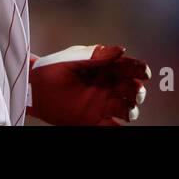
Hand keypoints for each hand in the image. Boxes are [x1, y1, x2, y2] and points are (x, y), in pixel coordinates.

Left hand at [28, 45, 150, 125]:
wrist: (33, 89)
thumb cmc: (51, 69)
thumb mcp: (73, 59)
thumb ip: (96, 56)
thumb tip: (121, 50)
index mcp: (103, 68)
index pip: (127, 68)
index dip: (138, 69)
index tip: (145, 72)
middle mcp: (106, 86)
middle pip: (131, 89)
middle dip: (137, 91)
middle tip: (136, 92)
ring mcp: (101, 104)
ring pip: (126, 108)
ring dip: (131, 109)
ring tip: (128, 109)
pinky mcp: (93, 121)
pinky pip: (111, 127)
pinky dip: (118, 128)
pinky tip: (120, 125)